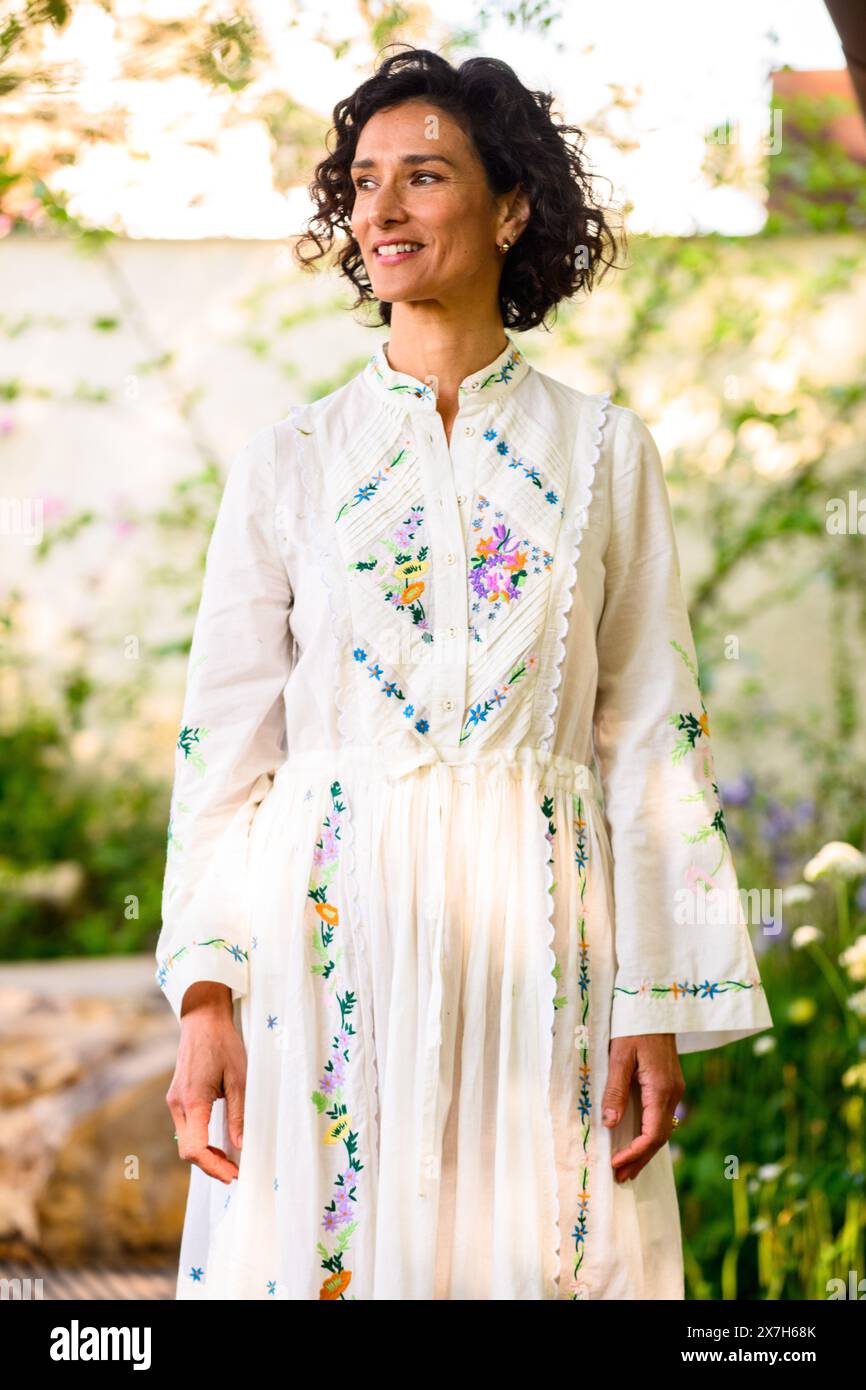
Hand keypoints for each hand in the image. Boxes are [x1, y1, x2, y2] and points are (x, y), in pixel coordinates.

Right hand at [166, 982, 246, 1185]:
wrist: (202, 1020)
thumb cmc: (223, 1045)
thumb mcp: (239, 1079)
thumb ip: (238, 1114)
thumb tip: (240, 1146)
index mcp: (192, 1101)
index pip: (195, 1149)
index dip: (214, 1167)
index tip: (234, 1174)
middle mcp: (177, 1105)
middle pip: (187, 1151)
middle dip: (210, 1165)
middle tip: (235, 1172)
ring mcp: (174, 1102)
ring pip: (185, 1142)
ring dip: (205, 1155)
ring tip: (230, 1161)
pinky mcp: (177, 1098)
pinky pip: (186, 1129)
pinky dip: (200, 1142)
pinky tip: (218, 1144)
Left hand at [602, 1033, 684, 1183]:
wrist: (654, 1004)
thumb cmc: (633, 1026)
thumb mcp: (619, 1056)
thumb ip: (616, 1090)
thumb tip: (611, 1124)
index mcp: (661, 1088)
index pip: (652, 1134)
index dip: (635, 1153)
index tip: (615, 1164)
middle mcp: (673, 1093)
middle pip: (659, 1137)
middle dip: (640, 1159)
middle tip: (620, 1177)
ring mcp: (674, 1089)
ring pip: (662, 1129)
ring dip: (644, 1150)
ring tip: (626, 1168)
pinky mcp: (669, 1084)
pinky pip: (661, 1117)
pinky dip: (649, 1134)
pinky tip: (637, 1141)